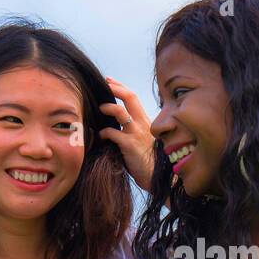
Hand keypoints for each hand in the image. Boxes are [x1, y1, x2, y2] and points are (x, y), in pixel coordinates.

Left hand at [99, 77, 155, 191]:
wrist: (158, 177)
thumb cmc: (148, 162)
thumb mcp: (142, 142)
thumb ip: (131, 131)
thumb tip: (112, 126)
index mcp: (145, 121)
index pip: (133, 97)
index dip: (121, 87)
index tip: (109, 81)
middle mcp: (142, 124)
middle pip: (129, 97)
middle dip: (114, 88)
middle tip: (103, 84)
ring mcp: (136, 133)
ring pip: (120, 112)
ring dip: (107, 107)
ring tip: (99, 108)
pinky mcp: (130, 145)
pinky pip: (113, 133)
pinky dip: (104, 132)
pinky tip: (100, 135)